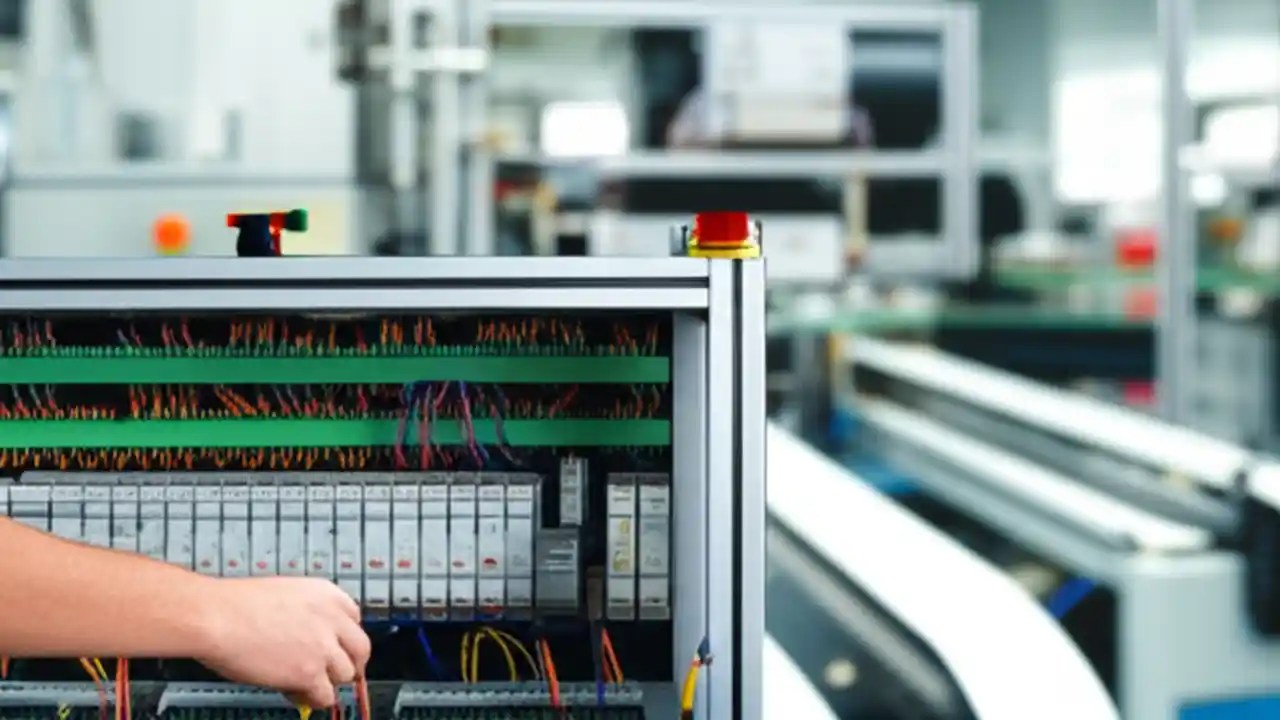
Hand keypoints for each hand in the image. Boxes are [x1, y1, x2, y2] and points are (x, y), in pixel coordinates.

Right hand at [194, 577, 370, 707]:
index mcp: (327, 594)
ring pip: (346, 674)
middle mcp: (332, 618)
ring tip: (306, 685)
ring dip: (328, 682)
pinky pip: (326, 695)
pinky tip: (298, 695)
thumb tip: (305, 641)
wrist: (215, 616)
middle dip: (350, 664)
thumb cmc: (234, 605)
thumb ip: (304, 616)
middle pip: (360, 649)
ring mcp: (323, 647)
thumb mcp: (284, 596)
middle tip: (335, 675)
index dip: (344, 639)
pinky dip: (314, 699)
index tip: (337, 649)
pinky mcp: (310, 672)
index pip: (354, 620)